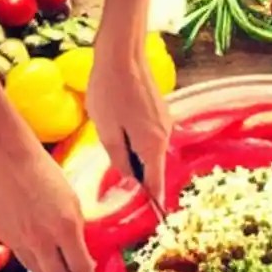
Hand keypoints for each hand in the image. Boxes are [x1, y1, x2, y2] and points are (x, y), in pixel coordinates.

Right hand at [0, 150, 98, 271]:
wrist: (10, 162)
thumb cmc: (48, 176)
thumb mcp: (73, 203)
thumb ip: (77, 231)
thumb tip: (80, 255)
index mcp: (65, 229)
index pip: (80, 268)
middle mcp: (42, 241)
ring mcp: (21, 241)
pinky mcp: (5, 238)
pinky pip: (24, 258)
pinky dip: (36, 264)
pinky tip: (43, 262)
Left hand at [87, 31, 171, 204]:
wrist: (123, 52)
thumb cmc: (109, 91)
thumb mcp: (106, 131)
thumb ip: (119, 160)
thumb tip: (131, 180)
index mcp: (152, 145)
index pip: (156, 182)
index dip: (154, 201)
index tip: (156, 218)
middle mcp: (165, 135)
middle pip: (153, 166)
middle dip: (138, 175)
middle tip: (118, 181)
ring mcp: (165, 121)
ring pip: (150, 149)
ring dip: (135, 153)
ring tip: (112, 143)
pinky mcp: (160, 110)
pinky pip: (150, 134)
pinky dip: (137, 139)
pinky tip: (119, 127)